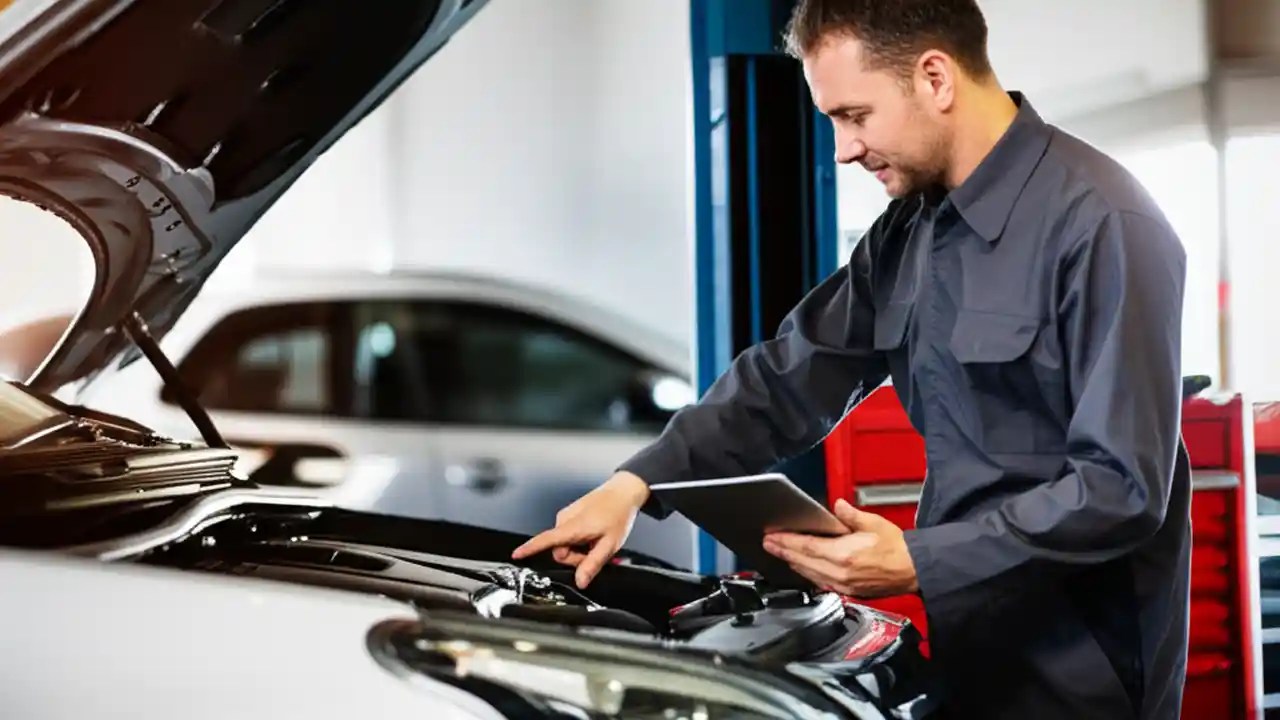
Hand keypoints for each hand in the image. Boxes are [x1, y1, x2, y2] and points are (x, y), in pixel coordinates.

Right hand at [511, 471, 649, 588]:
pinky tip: (593, 533)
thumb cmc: (618, 515)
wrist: (623, 492)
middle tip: (594, 551)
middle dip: (575, 557)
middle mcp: (565, 519)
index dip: (530, 549)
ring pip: (564, 544)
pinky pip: (567, 536)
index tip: (516, 555)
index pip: (546, 540)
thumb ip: (593, 564)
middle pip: (559, 551)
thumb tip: (580, 582)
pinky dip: (578, 539)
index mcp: (573, 526)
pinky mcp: (569, 515)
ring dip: (578, 548)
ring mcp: (566, 516)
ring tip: (596, 539)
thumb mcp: (610, 544)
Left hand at [763, 498, 917, 597]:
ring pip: (809, 574)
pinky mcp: (848, 591)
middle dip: (783, 552)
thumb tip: (837, 506)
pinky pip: (821, 583)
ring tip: (780, 554)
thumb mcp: (874, 523)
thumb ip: (851, 515)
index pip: (807, 547)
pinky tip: (802, 568)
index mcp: (844, 555)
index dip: (787, 541)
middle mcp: (839, 573)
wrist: (914, 570)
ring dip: (793, 563)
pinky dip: (808, 574)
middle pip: (803, 562)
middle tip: (768, 544)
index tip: (772, 537)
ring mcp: (843, 585)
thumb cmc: (898, 548)